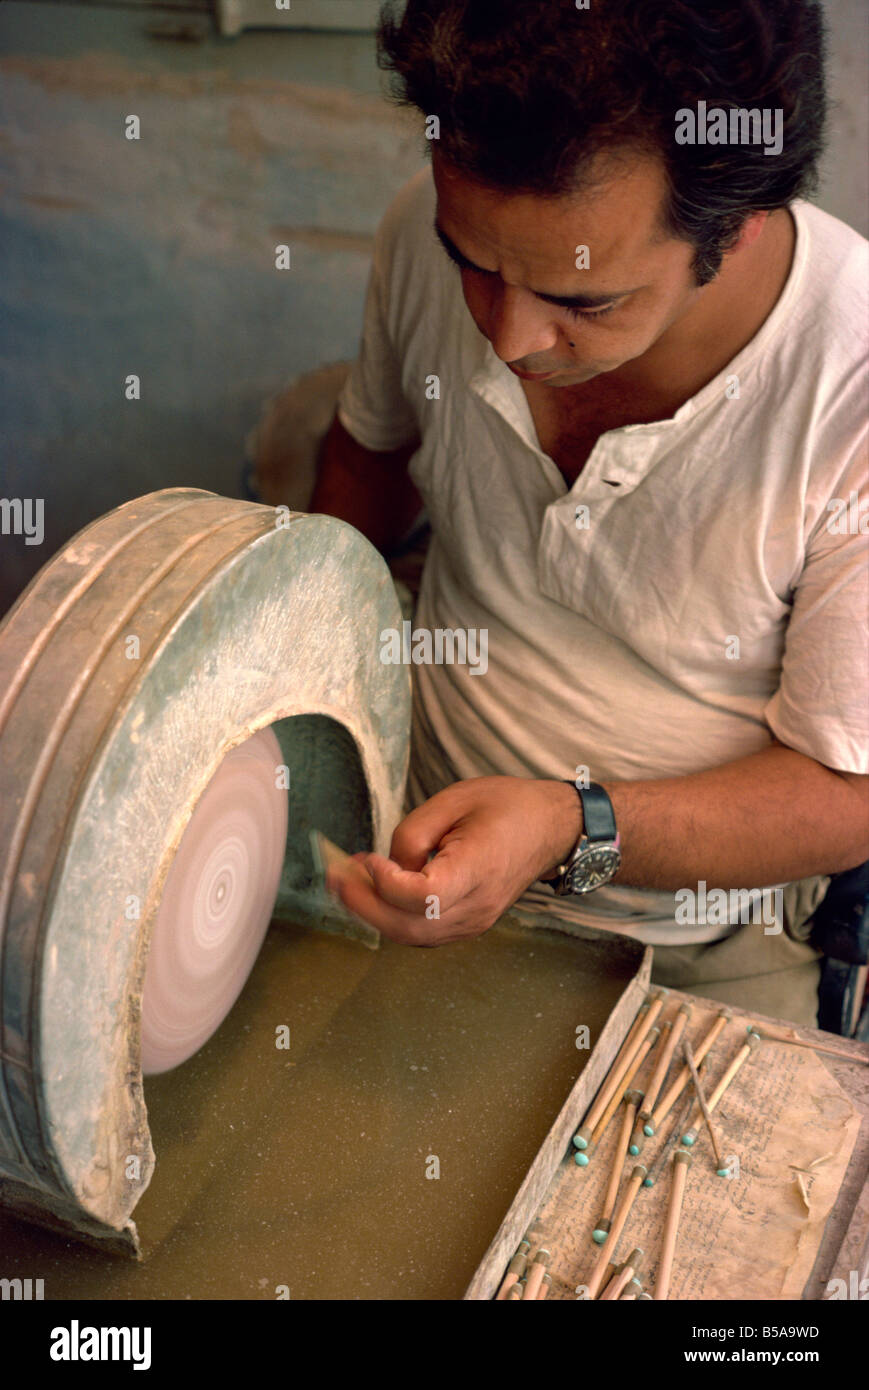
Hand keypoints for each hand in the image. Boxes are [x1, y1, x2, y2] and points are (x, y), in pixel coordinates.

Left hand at [326, 776, 582, 944]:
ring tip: (350, 883)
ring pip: (412, 936)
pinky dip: (394, 918)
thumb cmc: (508, 806)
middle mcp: (477, 906)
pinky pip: (424, 933)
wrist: (551, 827)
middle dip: (363, 905)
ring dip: (374, 914)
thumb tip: (388, 867)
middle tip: (336, 878)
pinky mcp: (470, 924)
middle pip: (408, 926)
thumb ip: (412, 834)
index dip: (386, 883)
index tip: (367, 860)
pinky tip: (378, 892)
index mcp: (477, 870)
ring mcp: (475, 921)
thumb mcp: (454, 800)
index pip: (423, 897)